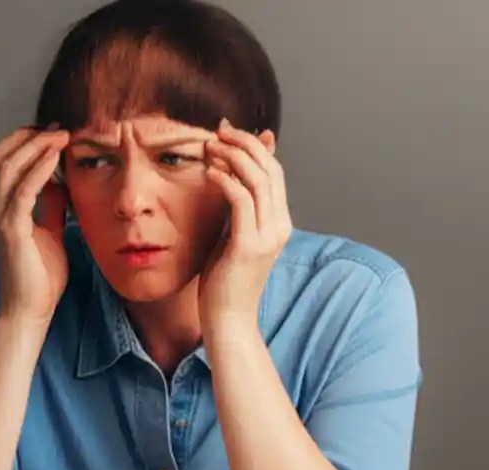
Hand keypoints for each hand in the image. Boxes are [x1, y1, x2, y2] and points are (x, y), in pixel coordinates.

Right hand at [0, 124, 70, 323]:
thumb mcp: (49, 232)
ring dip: (35, 146)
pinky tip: (55, 157)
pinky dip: (38, 169)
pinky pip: (22, 190)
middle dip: (28, 136)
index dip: (25, 141)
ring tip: (60, 135)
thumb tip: (59, 183)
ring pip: (7, 167)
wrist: (30, 310)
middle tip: (59, 127)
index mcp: (0, 208)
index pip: (3, 161)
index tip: (54, 131)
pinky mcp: (10, 231)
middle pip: (0, 156)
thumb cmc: (39, 277)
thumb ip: (50, 206)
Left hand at [199, 118, 293, 335]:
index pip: (274, 171)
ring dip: (234, 156)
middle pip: (270, 168)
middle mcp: (279, 226)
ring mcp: (268, 236)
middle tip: (218, 131)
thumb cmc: (225, 280)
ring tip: (210, 146)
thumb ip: (236, 208)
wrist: (228, 319)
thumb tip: (231, 177)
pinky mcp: (249, 246)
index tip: (227, 132)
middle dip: (244, 143)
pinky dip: (226, 180)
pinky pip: (241, 201)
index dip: (253, 146)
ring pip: (259, 179)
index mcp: (279, 222)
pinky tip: (208, 171)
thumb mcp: (232, 234)